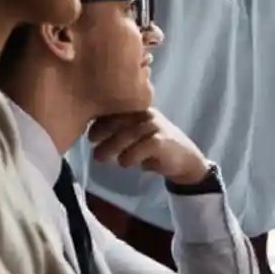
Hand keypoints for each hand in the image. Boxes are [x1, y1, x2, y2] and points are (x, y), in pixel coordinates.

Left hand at [88, 109, 210, 185]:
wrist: (184, 159)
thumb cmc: (154, 147)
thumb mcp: (136, 135)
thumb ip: (119, 130)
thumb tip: (89, 133)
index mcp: (139, 110)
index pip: (115, 109)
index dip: (99, 119)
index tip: (90, 133)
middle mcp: (147, 115)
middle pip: (120, 119)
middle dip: (102, 131)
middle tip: (91, 142)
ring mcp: (155, 127)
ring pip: (128, 134)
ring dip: (111, 147)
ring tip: (99, 158)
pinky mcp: (162, 141)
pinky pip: (142, 147)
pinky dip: (129, 157)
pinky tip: (124, 164)